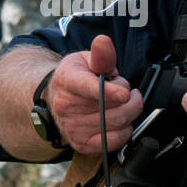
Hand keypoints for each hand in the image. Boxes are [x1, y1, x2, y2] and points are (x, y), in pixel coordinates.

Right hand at [48, 34, 142, 154]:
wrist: (57, 99)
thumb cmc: (75, 78)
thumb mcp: (85, 59)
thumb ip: (100, 54)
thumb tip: (103, 42)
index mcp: (66, 80)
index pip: (89, 88)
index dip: (110, 92)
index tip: (124, 93)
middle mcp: (66, 107)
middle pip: (113, 108)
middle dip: (129, 97)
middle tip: (124, 90)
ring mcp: (72, 128)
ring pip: (118, 123)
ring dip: (128, 112)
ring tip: (119, 103)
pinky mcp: (82, 144)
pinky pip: (115, 141)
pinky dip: (125, 130)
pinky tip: (119, 120)